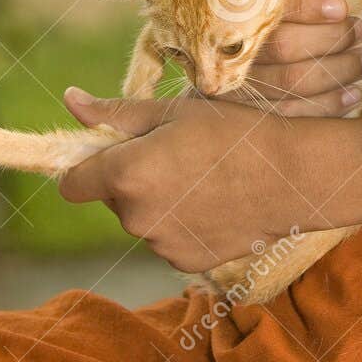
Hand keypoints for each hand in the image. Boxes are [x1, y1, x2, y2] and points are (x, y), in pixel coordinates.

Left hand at [57, 90, 298, 271]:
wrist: (291, 178)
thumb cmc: (234, 133)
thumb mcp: (174, 111)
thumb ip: (116, 112)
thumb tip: (70, 100)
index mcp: (127, 173)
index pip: (72, 184)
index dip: (86, 167)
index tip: (110, 155)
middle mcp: (135, 217)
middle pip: (112, 198)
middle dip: (132, 179)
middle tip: (176, 156)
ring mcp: (160, 244)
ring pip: (142, 219)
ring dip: (158, 202)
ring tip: (203, 178)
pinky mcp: (184, 261)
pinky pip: (167, 239)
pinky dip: (181, 223)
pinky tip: (214, 203)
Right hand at [217, 0, 361, 117]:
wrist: (218, 32)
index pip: (270, 2)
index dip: (308, 6)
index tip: (341, 7)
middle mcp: (234, 39)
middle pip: (284, 45)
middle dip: (332, 41)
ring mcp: (239, 77)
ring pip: (290, 81)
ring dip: (336, 73)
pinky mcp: (248, 106)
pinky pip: (289, 112)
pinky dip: (325, 106)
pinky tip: (352, 95)